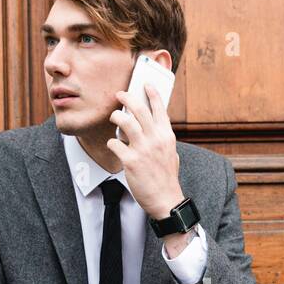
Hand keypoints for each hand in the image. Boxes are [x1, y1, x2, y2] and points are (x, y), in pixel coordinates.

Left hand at [105, 84, 184, 219]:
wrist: (165, 199)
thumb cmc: (167, 178)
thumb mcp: (171, 154)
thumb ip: (162, 139)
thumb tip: (153, 128)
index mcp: (167, 136)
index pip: (159, 109)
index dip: (152, 94)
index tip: (146, 84)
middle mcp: (156, 139)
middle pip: (139, 109)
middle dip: (128, 97)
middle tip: (120, 94)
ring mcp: (143, 149)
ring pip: (125, 121)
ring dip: (116, 116)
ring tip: (114, 116)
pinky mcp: (131, 161)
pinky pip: (115, 143)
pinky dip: (112, 142)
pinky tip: (114, 145)